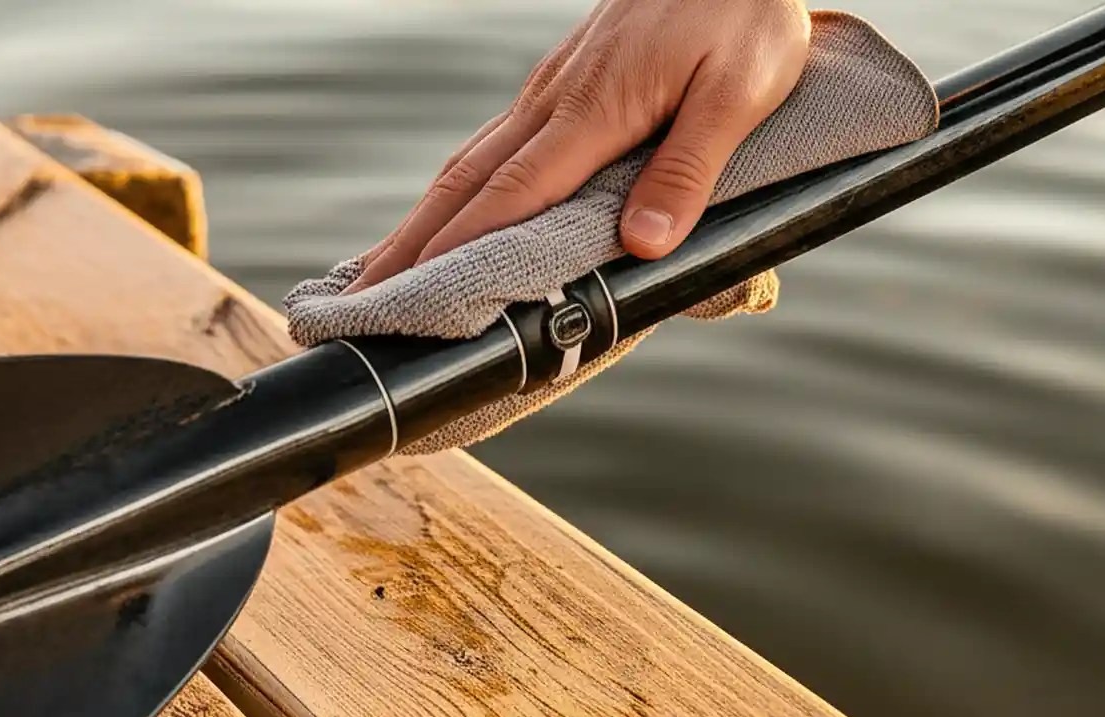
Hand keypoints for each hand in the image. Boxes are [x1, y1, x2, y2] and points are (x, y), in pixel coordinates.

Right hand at [347, 0, 809, 292]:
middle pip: (466, 183)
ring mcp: (549, 90)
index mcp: (594, 110)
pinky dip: (457, 190)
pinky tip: (446, 214)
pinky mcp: (560, 84)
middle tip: (363, 300)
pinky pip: (492, 145)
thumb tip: (644, 243)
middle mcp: (555, 101)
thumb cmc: (741, 16)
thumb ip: (687, 169)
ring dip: (423, 219)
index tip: (413, 297)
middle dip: (412, 245)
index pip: (512, 194)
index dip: (461, 250)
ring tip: (384, 270)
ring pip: (469, 162)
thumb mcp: (737, 95)